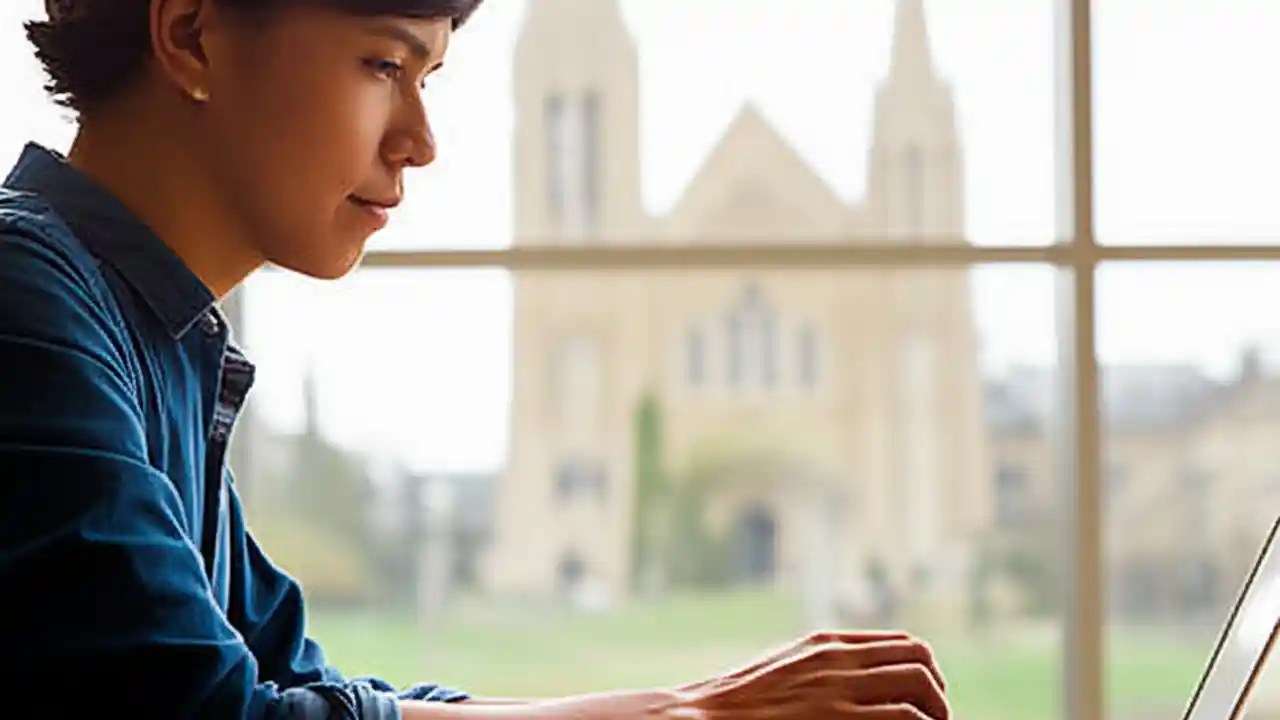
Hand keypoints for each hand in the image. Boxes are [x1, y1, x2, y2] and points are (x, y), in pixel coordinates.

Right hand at [660, 631, 949, 718]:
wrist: (702, 718)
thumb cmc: (737, 705)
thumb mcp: (785, 670)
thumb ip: (822, 669)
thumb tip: (858, 680)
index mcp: (827, 644)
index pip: (903, 644)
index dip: (926, 673)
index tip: (926, 702)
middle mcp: (838, 658)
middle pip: (920, 659)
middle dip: (937, 693)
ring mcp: (838, 689)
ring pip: (920, 686)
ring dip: (936, 713)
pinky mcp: (837, 719)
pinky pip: (902, 717)